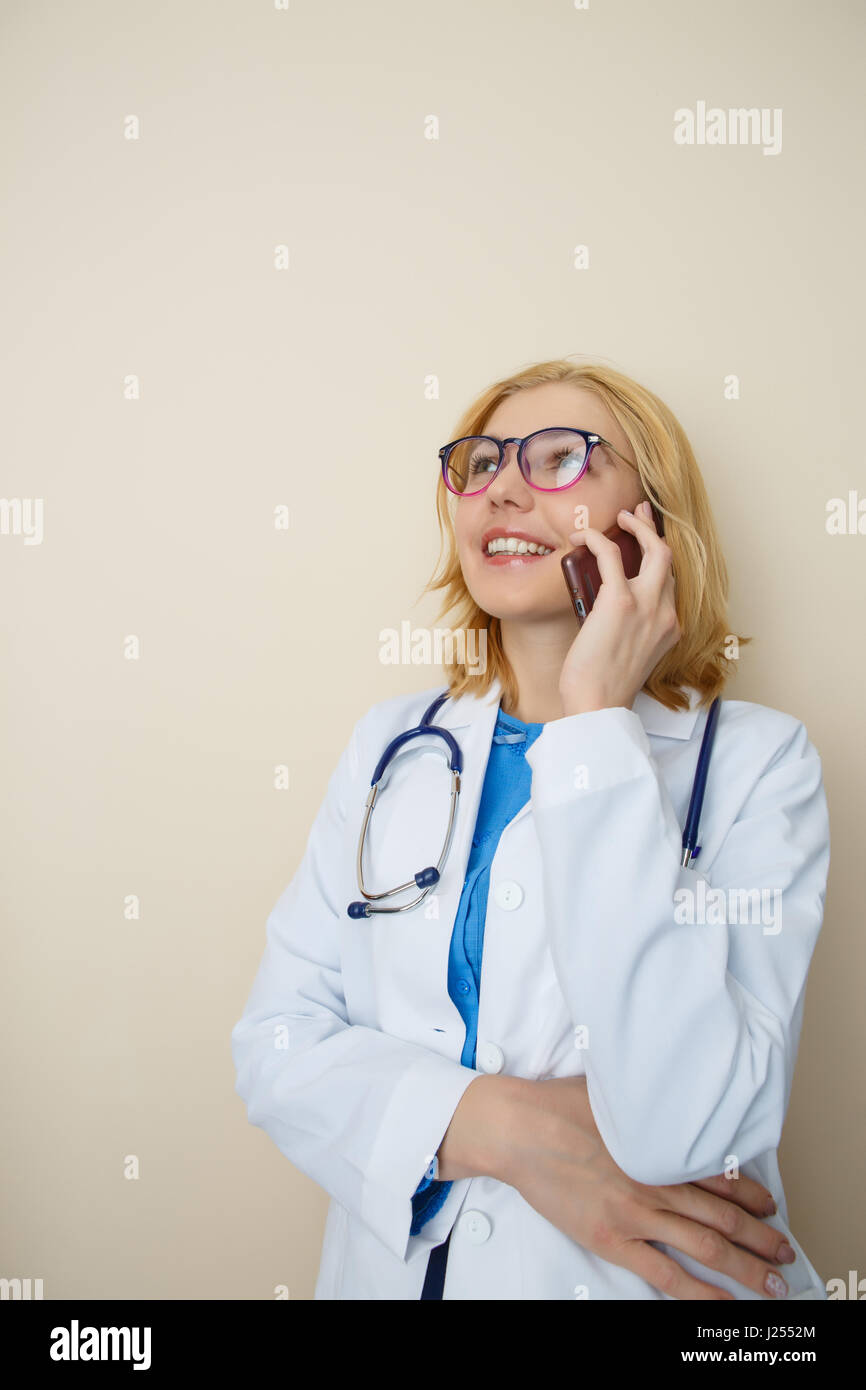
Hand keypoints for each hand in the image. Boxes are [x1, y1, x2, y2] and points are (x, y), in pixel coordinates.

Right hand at [499, 1076, 793, 1300]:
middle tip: (785, 1253)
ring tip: (771, 1285)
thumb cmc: (559, 1105)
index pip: (722, 1176)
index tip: (771, 1206)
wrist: (518, 1128)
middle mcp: (656, 1182)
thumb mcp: (615, 1092)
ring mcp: (636, 1213)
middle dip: (762, 1238)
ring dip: (745, 1268)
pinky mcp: (612, 1238)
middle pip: (725, 1216)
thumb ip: (648, 1103)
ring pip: (706, 1246)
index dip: (753, 1195)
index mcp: (659, 1146)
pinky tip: (720, 1302)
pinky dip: (698, 1293)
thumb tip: (667, 1095)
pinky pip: (664, 1274)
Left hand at [559, 501, 679, 716]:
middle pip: (669, 559)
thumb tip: (603, 610)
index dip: (659, 558)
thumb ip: (629, 630)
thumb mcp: (629, 655)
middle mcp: (666, 614)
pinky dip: (597, 540)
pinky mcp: (620, 602)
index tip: (649, 541)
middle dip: (654, 531)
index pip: (670, 583)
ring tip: (617, 518)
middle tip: (638, 514)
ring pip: (654, 550)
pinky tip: (583, 537)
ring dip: (637, 528)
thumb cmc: (603, 688)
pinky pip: (612, 556)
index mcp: (671, 628)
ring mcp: (647, 606)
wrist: (598, 706)